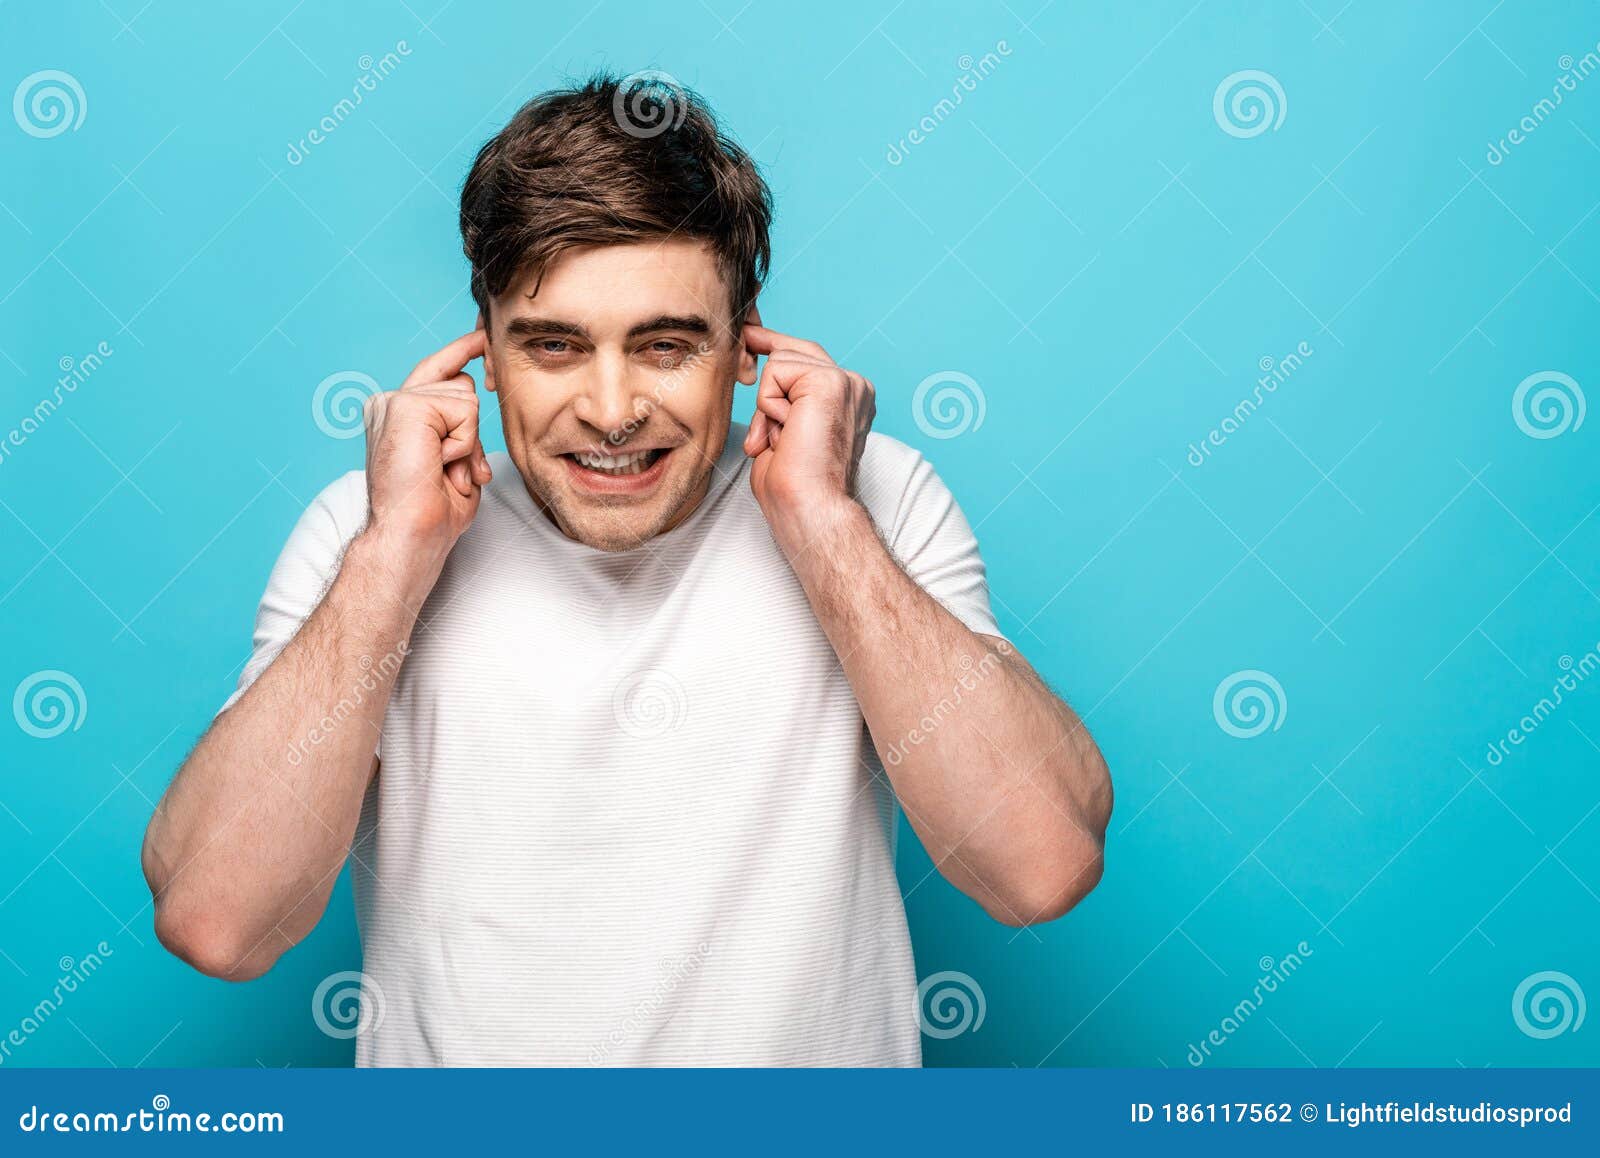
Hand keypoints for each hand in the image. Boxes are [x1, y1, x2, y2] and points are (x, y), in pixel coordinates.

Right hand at [363, 329, 492, 569]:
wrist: (410, 534)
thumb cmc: (433, 509)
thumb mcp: (453, 458)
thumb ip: (458, 423)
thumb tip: (474, 386)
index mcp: (397, 414)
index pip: (435, 370)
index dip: (462, 351)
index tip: (483, 337)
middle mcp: (390, 402)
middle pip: (462, 385)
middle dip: (472, 431)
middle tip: (450, 470)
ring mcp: (395, 400)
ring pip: (467, 398)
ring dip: (468, 442)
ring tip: (441, 469)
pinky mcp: (406, 405)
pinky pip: (465, 410)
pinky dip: (463, 442)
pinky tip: (438, 461)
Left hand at [740, 321, 874, 547]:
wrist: (810, 507)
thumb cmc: (794, 483)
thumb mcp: (783, 429)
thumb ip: (780, 398)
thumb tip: (753, 368)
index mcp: (848, 398)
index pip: (807, 356)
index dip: (774, 344)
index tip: (750, 335)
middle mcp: (854, 386)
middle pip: (793, 350)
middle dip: (765, 387)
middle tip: (772, 436)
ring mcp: (846, 381)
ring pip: (780, 361)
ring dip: (769, 407)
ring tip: (785, 441)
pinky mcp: (831, 381)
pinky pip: (777, 371)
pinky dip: (770, 406)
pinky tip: (789, 433)